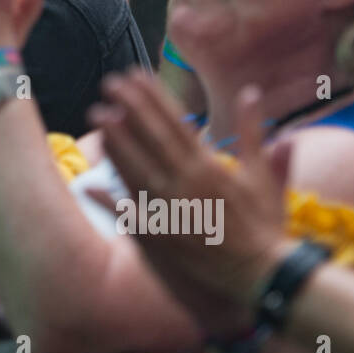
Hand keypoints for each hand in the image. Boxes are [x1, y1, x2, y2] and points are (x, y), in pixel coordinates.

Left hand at [93, 71, 292, 336]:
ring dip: (117, 142)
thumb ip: (253, 131)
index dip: (153, 98)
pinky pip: (130, 216)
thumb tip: (251, 92)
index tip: (136, 76)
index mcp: (210, 167)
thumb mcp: (263, 174)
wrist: (264, 276)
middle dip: (130, 109)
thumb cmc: (265, 226)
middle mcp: (187, 184)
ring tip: (98, 115)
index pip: (175, 123)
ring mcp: (171, 211)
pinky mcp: (162, 238)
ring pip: (137, 170)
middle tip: (108, 84)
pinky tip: (88, 186)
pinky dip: (109, 201)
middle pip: (152, 139)